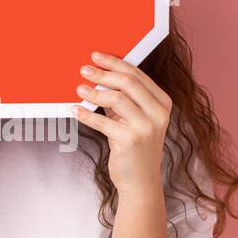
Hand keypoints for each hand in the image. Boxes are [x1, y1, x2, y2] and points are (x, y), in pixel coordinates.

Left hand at [72, 52, 171, 196]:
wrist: (141, 181)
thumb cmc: (135, 146)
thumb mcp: (135, 119)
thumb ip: (123, 98)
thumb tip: (99, 75)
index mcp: (162, 103)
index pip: (137, 74)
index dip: (114, 63)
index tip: (97, 57)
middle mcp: (158, 113)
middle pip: (127, 82)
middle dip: (103, 73)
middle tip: (84, 70)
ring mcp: (146, 128)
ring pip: (115, 98)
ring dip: (93, 92)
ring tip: (79, 89)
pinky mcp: (130, 141)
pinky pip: (102, 122)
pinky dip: (86, 114)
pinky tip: (76, 110)